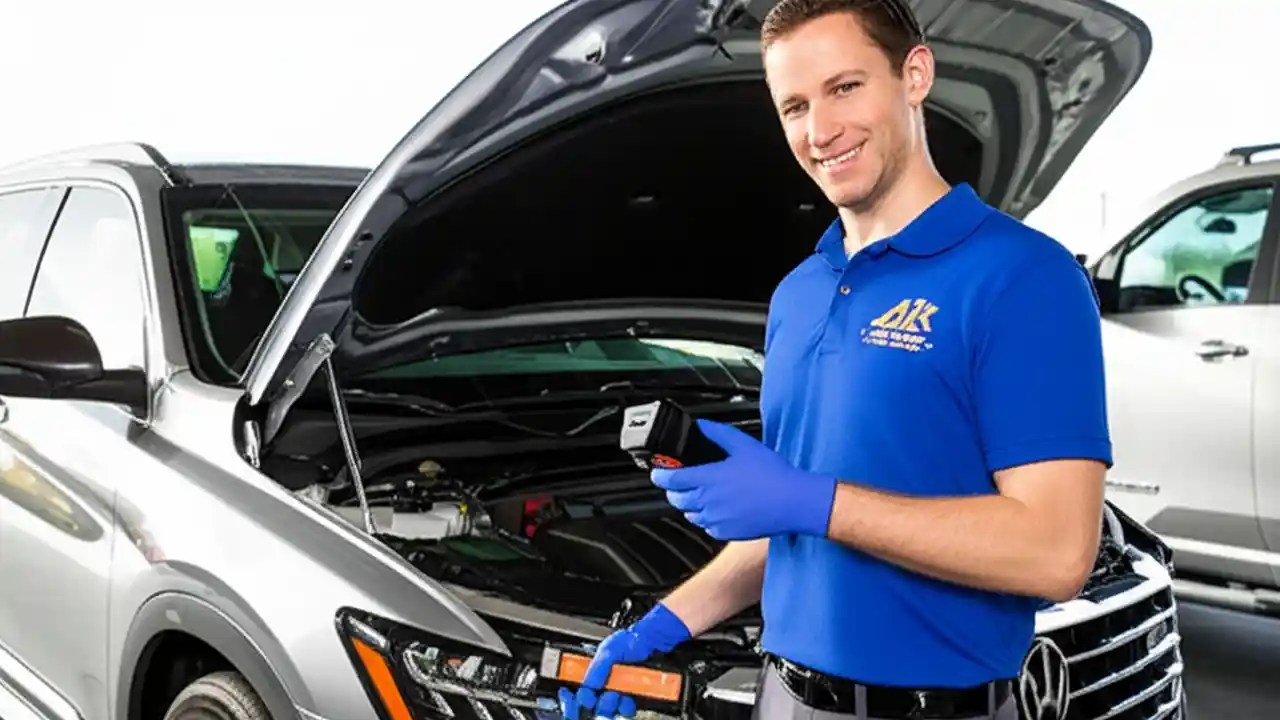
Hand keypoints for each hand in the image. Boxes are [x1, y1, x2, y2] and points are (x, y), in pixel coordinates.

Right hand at [556, 602, 689, 717]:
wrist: (653, 643)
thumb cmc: (631, 641)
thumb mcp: (608, 650)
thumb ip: (596, 668)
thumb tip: (588, 685)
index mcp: (595, 671)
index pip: (583, 689)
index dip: (583, 695)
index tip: (586, 697)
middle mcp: (606, 683)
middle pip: (595, 703)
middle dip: (599, 701)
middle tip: (608, 693)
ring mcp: (619, 691)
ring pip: (610, 709)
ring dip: (613, 704)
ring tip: (618, 694)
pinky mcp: (633, 697)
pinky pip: (626, 709)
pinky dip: (627, 706)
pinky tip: (628, 698)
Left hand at [651, 419, 836, 540]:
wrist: (792, 502)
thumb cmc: (772, 474)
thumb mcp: (744, 445)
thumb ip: (718, 434)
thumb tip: (701, 426)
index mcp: (709, 479)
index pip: (671, 480)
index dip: (660, 475)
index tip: (658, 472)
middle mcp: (708, 501)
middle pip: (676, 499)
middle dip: (673, 490)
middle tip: (680, 483)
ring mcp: (716, 520)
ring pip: (690, 515)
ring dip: (690, 504)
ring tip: (702, 495)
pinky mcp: (726, 533)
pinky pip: (707, 527)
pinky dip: (707, 519)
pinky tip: (720, 508)